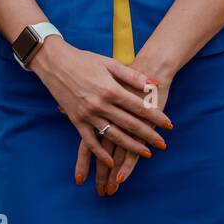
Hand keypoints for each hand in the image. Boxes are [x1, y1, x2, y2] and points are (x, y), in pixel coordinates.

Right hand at [30, 37, 172, 186]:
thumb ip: (133, 76)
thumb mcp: (110, 63)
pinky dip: (100, 154)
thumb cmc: (85, 60)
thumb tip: (154, 85)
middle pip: (130, 124)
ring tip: (146, 153)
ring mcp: (87, 115)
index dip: (156, 117)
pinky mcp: (76, 121)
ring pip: (113, 135)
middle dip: (149, 136)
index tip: (169, 125)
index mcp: (111, 89)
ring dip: (131, 146)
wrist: (55, 62)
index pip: (139, 107)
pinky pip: (90, 142)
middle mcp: (100, 105)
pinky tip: (111, 162)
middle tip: (163, 144)